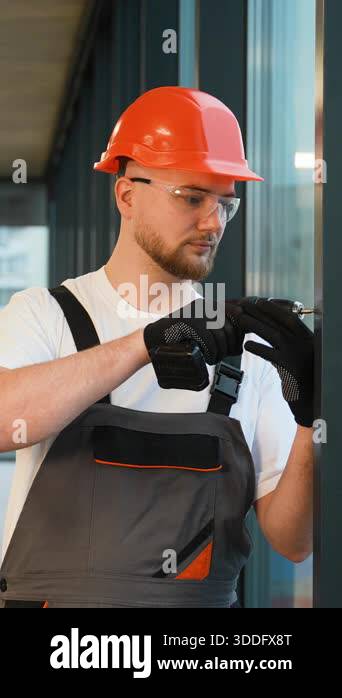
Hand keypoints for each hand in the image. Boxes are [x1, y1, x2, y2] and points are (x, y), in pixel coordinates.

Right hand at [143, 298, 244, 364]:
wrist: (152, 341)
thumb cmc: (178, 340)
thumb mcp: (201, 334)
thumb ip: (220, 335)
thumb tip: (240, 348)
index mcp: (209, 305)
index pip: (237, 311)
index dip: (241, 330)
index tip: (236, 345)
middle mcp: (204, 305)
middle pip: (231, 324)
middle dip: (231, 344)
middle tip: (222, 355)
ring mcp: (195, 312)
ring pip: (221, 333)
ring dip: (220, 351)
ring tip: (213, 358)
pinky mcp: (188, 322)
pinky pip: (208, 339)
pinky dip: (210, 352)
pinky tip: (206, 358)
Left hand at [236, 298, 313, 426]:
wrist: (312, 402)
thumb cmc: (301, 381)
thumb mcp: (294, 359)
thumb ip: (284, 345)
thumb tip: (265, 331)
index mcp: (308, 339)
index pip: (289, 319)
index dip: (273, 309)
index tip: (258, 301)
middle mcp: (305, 344)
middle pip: (279, 323)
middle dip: (260, 312)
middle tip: (243, 304)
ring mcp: (298, 356)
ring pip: (274, 335)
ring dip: (255, 325)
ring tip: (240, 319)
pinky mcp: (291, 369)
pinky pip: (271, 355)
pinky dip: (258, 348)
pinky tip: (245, 345)